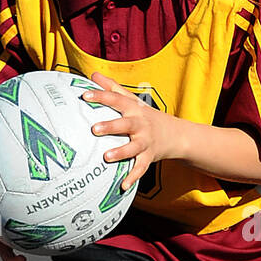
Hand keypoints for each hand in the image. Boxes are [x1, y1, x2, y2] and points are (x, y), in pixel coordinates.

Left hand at [83, 71, 181, 190]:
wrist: (176, 135)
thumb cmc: (145, 116)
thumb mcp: (132, 100)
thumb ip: (112, 87)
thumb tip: (93, 74)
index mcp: (134, 109)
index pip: (117, 100)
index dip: (101, 96)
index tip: (85, 95)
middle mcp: (141, 124)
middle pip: (126, 124)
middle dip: (111, 126)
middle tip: (94, 129)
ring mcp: (146, 142)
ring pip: (134, 147)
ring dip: (121, 152)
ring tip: (107, 157)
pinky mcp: (149, 157)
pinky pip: (140, 168)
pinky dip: (133, 177)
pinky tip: (123, 186)